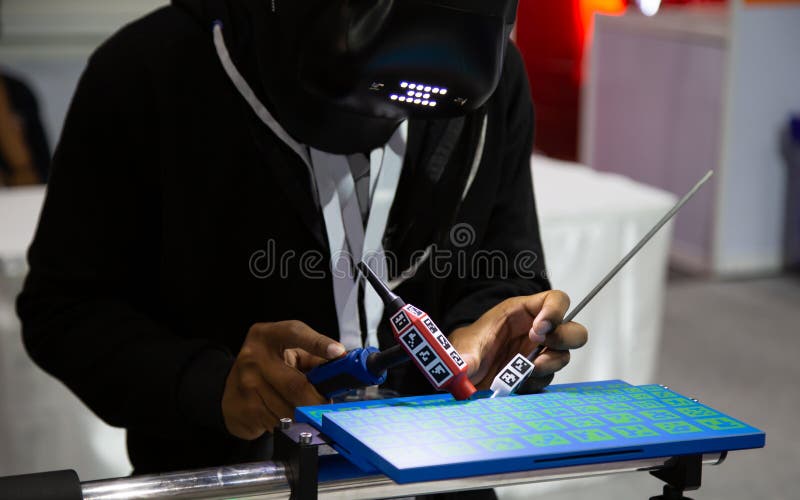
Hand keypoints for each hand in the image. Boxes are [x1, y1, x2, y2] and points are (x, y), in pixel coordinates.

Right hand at [222, 321, 345, 439]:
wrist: (230, 389)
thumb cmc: (268, 366)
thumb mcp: (289, 352)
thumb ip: (315, 356)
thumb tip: (342, 365)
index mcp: (268, 336)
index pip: (295, 334)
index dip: (319, 343)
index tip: (338, 352)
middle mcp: (254, 356)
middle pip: (297, 385)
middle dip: (318, 400)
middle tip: (327, 404)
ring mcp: (246, 384)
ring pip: (289, 410)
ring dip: (304, 415)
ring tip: (304, 410)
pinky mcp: (243, 408)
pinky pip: (277, 423)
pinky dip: (289, 424)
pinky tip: (286, 417)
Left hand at [449, 290, 587, 392]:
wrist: (462, 374)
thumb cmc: (466, 349)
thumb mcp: (464, 347)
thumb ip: (467, 356)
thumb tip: (464, 367)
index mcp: (522, 312)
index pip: (556, 300)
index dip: (556, 311)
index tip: (539, 329)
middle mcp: (536, 332)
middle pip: (573, 330)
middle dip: (562, 338)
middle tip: (539, 345)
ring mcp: (538, 354)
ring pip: (563, 356)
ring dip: (549, 363)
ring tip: (527, 369)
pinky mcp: (535, 374)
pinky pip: (549, 379)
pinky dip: (537, 382)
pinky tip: (519, 382)